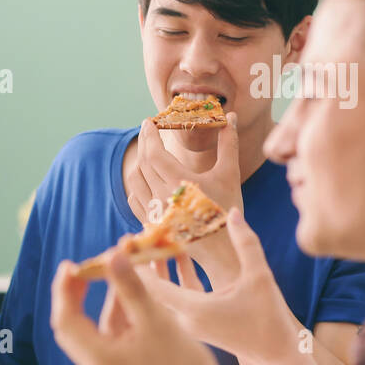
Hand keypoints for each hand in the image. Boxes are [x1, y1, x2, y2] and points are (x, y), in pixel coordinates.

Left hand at [49, 244, 226, 364]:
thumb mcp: (157, 320)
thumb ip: (131, 287)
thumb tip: (111, 255)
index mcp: (98, 358)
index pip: (65, 319)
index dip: (64, 289)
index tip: (71, 264)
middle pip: (73, 325)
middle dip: (76, 293)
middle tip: (84, 267)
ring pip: (96, 328)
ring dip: (104, 299)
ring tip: (117, 268)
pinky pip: (114, 336)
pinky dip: (119, 313)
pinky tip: (133, 292)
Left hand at [131, 114, 241, 283]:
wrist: (221, 249)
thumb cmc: (227, 209)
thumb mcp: (230, 174)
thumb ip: (228, 143)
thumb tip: (228, 115)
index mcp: (179, 183)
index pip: (153, 152)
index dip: (149, 135)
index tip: (149, 121)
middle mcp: (162, 197)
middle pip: (142, 163)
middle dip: (143, 143)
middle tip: (147, 130)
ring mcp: (153, 212)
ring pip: (134, 181)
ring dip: (138, 162)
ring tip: (147, 153)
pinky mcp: (150, 223)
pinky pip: (134, 199)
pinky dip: (136, 184)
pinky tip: (145, 177)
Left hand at [137, 208, 300, 364]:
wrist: (279, 359)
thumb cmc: (270, 320)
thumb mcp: (260, 278)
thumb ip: (246, 243)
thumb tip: (233, 213)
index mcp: (191, 310)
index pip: (151, 285)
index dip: (137, 261)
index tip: (128, 239)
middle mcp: (182, 320)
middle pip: (151, 289)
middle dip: (143, 261)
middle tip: (135, 235)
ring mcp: (187, 325)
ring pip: (163, 293)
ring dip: (159, 267)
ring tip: (155, 238)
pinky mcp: (196, 325)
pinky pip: (178, 297)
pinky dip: (175, 277)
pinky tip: (179, 253)